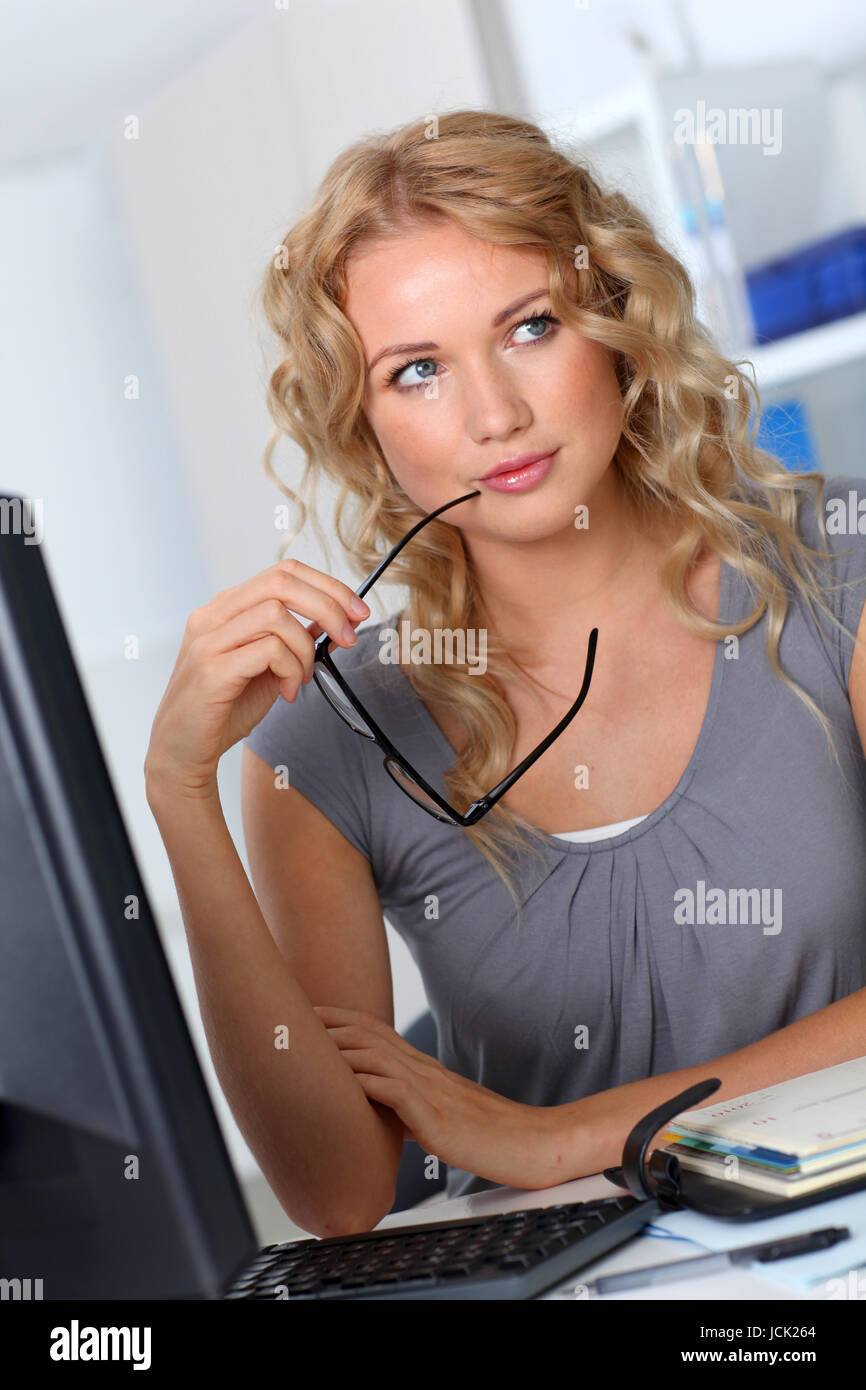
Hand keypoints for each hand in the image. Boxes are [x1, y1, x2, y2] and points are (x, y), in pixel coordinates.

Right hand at [145, 558, 369, 797]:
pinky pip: (269, 650)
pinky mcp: (212, 668)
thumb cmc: (224, 709)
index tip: (357, 610)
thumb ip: (294, 641)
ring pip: (277, 614)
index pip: (284, 572)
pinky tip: (287, 692)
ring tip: (302, 677)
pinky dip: (291, 670)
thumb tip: (337, 621)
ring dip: (305, 648)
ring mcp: (208, 640)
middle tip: (349, 636)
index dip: (328, 586)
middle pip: (282, 583)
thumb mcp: (269, 667)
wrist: (182, 750)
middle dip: (329, 606)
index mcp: (227, 608)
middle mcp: (213, 615)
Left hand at [313, 1005, 559, 1190]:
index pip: (375, 1031)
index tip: (305, 1012)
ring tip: (303, 1044)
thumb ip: (407, 1109)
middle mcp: (424, 1071)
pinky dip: (366, 1083)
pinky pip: (396, 1093)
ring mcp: (431, 1092)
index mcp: (423, 1069)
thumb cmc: (488, 1135)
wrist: (533, 1144)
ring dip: (337, 1048)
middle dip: (327, 1025)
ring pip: (376, 1057)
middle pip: (368, 1035)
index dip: (339, 1019)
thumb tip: (376, 1113)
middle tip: (290, 1017)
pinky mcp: (437, 1118)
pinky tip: (343, 1082)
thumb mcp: (438, 1116)